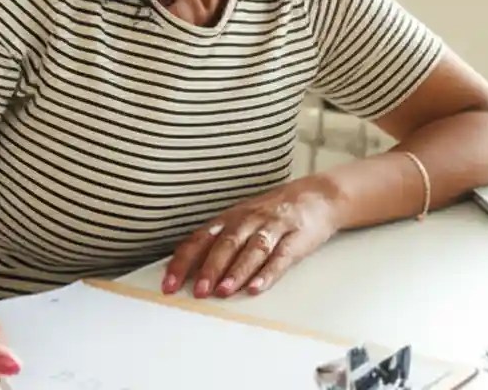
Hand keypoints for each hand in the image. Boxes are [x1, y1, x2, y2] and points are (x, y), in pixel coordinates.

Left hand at [161, 178, 339, 298]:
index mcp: (230, 218)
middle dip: (210, 268)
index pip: (200, 239)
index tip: (169, 284)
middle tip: (197, 291)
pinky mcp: (297, 238)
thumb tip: (186, 270)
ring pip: (251, 249)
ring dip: (236, 271)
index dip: (183, 261)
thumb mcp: (242, 220)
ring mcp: (273, 227)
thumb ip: (218, 242)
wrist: (318, 196)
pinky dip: (268, 273)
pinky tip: (256, 287)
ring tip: (223, 292)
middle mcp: (249, 220)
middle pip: (225, 243)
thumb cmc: (273, 213)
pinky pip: (281, 256)